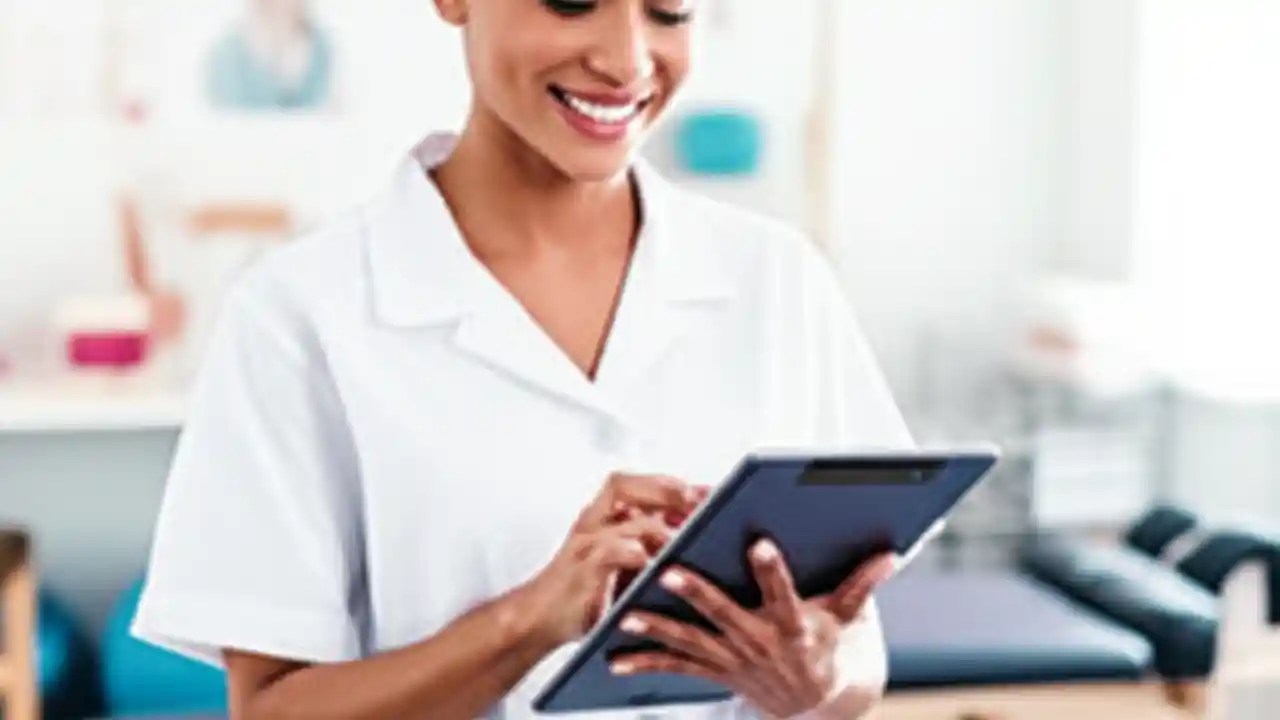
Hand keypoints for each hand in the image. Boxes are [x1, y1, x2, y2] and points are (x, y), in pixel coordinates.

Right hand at [519, 473, 702, 648]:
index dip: (667, 481)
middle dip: (663, 490)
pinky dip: (633, 552)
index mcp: (600, 516)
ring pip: (622, 521)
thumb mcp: (619, 558)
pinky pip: (609, 553)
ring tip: (685, 534)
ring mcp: (584, 545)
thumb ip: (646, 540)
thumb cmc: (586, 588)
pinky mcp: (582, 571)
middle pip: (624, 487)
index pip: (633, 483)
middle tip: (698, 499)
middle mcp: (591, 523)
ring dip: (657, 526)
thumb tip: (695, 532)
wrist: (540, 617)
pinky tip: (652, 559)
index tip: (704, 490)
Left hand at [611, 543, 896, 718]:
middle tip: (668, 568)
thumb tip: (892, 553)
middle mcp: (759, 643)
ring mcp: (733, 659)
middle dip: (695, 592)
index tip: (760, 544)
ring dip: (657, 628)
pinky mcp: (715, 670)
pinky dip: (645, 662)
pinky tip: (614, 658)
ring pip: (690, 641)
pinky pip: (676, 667)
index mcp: (792, 624)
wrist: (813, 702)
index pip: (783, 594)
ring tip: (627, 614)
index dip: (773, 571)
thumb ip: (862, 584)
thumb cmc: (828, 644)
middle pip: (723, 613)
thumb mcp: (848, 618)